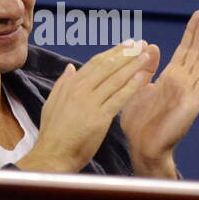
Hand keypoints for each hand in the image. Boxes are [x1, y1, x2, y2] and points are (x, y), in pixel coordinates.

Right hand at [17, 40, 157, 173]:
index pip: (96, 63)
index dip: (113, 53)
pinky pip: (118, 98)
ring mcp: (89, 103)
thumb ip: (63, 84)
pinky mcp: (99, 118)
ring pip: (115, 79)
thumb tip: (71, 68)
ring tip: (146, 55)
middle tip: (141, 44)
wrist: (52, 156)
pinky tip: (143, 78)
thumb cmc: (53, 133)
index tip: (126, 45)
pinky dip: (132, 87)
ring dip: (133, 66)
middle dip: (126, 54)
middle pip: (108, 67)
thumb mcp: (52, 103)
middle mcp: (80, 90)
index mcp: (71, 86)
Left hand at [119, 8, 198, 176]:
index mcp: (171, 78)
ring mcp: (190, 91)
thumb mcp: (139, 88)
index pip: (185, 50)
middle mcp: (184, 82)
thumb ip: (147, 68)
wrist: (143, 147)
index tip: (197, 15)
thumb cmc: (140, 123)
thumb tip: (153, 46)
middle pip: (196, 52)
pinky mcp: (193, 102)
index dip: (191, 33)